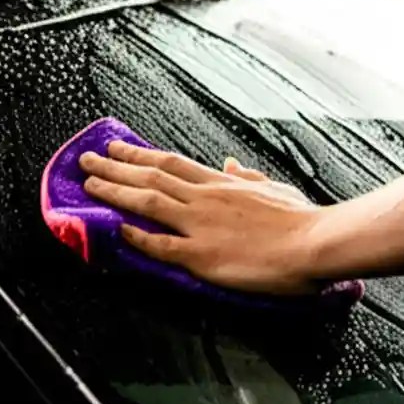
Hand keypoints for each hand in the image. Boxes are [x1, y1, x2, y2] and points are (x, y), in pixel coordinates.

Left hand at [79, 141, 325, 294]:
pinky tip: (116, 228)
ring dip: (114, 192)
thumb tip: (232, 163)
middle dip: (114, 167)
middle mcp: (204, 198)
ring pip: (147, 202)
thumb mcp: (274, 187)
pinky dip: (136, 236)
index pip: (170, 162)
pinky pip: (160, 244)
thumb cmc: (302, 219)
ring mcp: (201, 225)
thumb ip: (248, 176)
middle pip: (150, 176)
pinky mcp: (202, 255)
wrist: (316, 242)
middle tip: (86, 160)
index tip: (115, 147)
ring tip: (89, 185)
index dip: (138, 154)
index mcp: (222, 183)